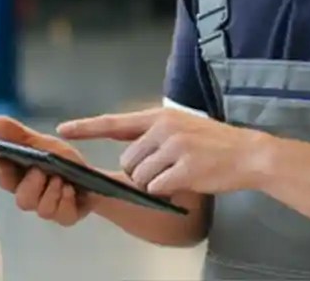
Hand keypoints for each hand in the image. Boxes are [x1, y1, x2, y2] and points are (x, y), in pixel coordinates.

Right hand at [0, 116, 94, 226]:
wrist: (93, 175)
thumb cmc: (64, 161)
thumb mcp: (44, 144)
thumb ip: (19, 135)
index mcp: (20, 179)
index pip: (4, 179)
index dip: (1, 172)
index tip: (3, 159)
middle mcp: (31, 198)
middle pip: (22, 200)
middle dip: (31, 185)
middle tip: (40, 170)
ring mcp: (49, 210)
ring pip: (42, 209)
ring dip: (52, 191)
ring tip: (61, 178)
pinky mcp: (67, 217)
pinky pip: (62, 215)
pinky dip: (66, 199)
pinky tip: (71, 189)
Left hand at [58, 107, 269, 195]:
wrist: (247, 153)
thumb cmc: (215, 143)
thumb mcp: (182, 127)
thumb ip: (154, 135)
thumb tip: (129, 154)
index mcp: (160, 116)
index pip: (115, 122)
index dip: (86, 127)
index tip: (63, 130)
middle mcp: (164, 128)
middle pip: (128, 161)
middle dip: (140, 173)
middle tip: (165, 171)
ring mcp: (174, 148)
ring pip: (141, 177)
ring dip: (154, 184)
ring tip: (178, 175)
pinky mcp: (184, 168)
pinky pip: (157, 188)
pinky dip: (166, 192)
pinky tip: (183, 183)